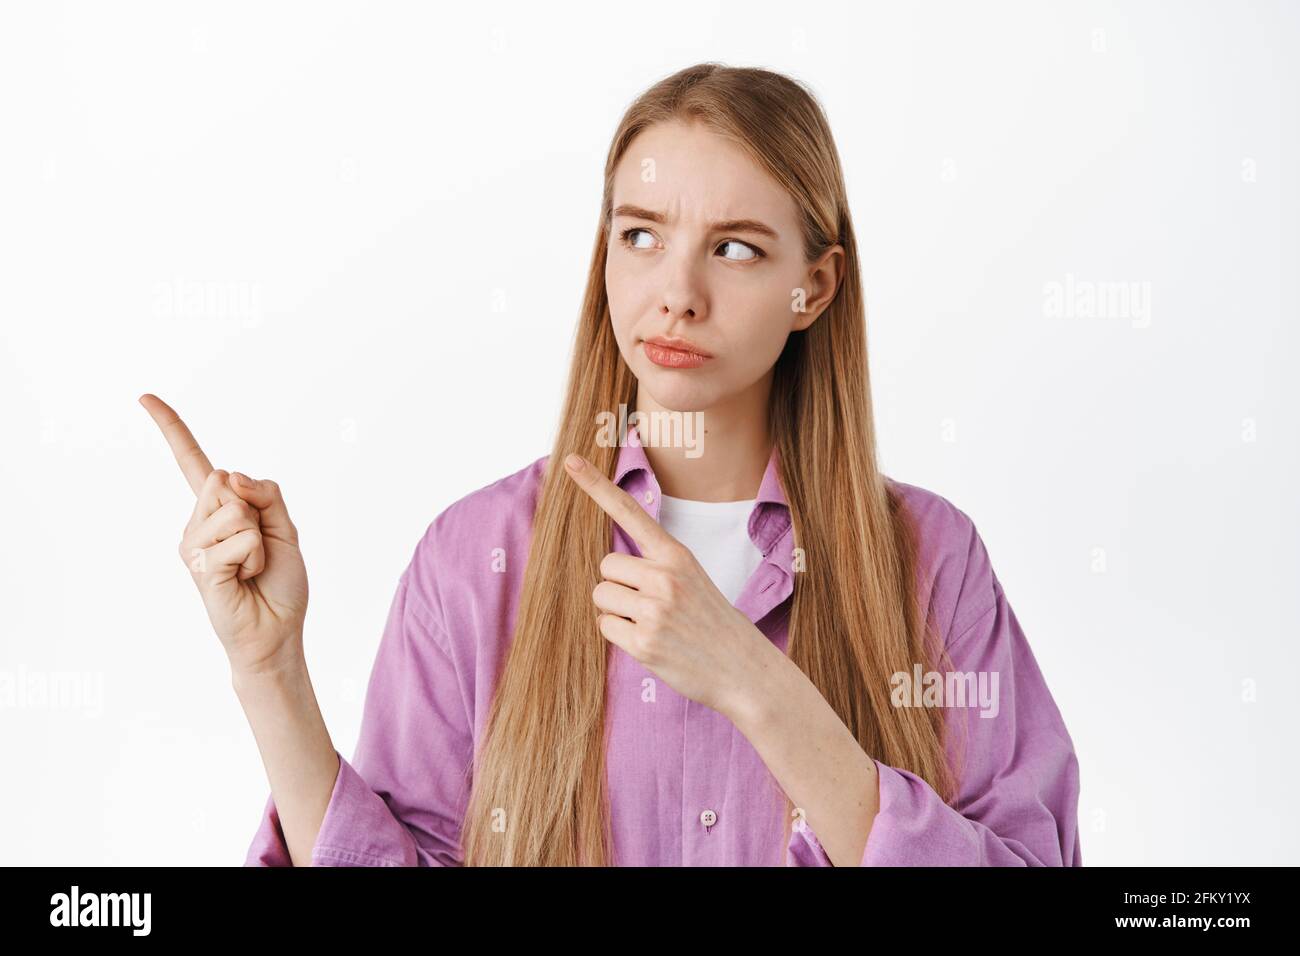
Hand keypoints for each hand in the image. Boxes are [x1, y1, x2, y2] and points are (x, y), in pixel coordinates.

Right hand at [140, 393, 308, 676]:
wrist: (276, 630)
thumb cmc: (279, 581)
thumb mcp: (285, 527)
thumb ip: (266, 493)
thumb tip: (231, 476)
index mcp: (217, 508)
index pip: (191, 461)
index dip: (171, 428)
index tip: (145, 397)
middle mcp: (196, 523)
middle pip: (229, 482)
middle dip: (259, 511)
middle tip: (259, 549)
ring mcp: (193, 545)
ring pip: (236, 511)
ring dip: (259, 540)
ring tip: (252, 567)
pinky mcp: (199, 567)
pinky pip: (241, 540)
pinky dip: (256, 558)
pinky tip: (245, 579)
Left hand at [563, 452, 776, 718]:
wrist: (743, 668)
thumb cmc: (711, 622)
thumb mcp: (691, 578)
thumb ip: (656, 565)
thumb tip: (610, 569)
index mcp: (677, 555)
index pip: (630, 512)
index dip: (596, 486)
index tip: (569, 460)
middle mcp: (664, 576)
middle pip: (606, 566)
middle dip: (618, 585)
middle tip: (650, 605)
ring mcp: (654, 610)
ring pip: (600, 596)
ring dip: (616, 611)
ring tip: (651, 623)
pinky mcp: (644, 643)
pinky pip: (605, 627)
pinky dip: (619, 636)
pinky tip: (650, 643)